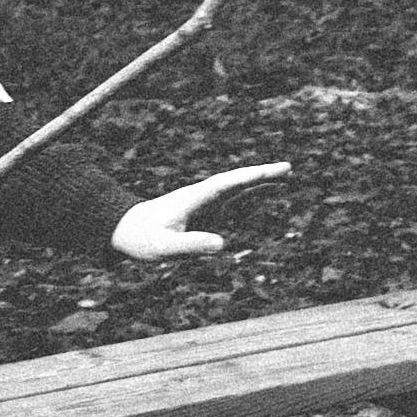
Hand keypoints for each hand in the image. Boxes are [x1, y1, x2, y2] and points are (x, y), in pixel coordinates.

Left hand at [111, 161, 291, 259]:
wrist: (128, 229)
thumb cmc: (143, 239)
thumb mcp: (165, 248)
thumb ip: (191, 246)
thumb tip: (223, 245)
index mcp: (193, 199)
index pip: (225, 184)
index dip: (248, 178)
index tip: (268, 172)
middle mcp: (202, 196)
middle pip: (236, 181)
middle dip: (261, 174)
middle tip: (288, 168)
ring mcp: (205, 202)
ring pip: (237, 188)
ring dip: (260, 182)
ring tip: (285, 176)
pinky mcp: (205, 211)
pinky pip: (233, 200)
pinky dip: (251, 195)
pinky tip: (264, 193)